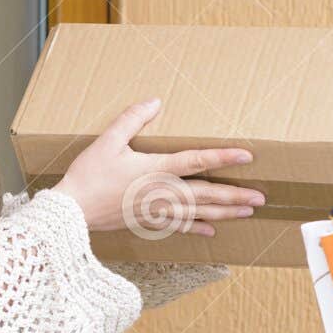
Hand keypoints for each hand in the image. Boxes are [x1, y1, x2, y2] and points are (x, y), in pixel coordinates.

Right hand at [52, 97, 265, 234]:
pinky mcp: (148, 223)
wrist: (71, 213)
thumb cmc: (89, 176)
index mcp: (156, 170)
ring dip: (225, 212)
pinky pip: (178, 226)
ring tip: (247, 212)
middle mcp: (162, 193)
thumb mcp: (108, 141)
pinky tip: (212, 230)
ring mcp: (157, 211)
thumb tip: (155, 101)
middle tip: (261, 198)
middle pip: (207, 194)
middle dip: (235, 196)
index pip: (197, 161)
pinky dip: (197, 228)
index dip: (223, 157)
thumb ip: (132, 119)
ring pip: (198, 212)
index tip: (247, 156)